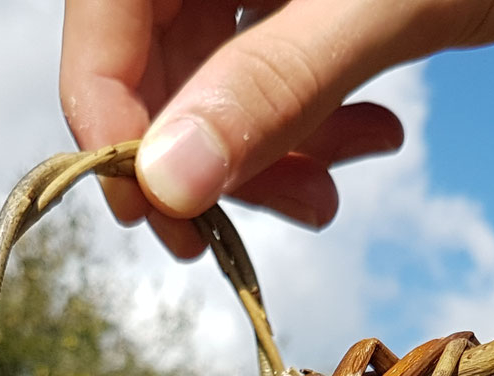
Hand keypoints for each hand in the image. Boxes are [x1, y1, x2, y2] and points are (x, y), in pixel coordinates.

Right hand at [61, 0, 493, 256]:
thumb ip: (278, 84)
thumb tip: (168, 182)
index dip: (111, 121)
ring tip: (333, 197)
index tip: (158, 217)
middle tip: (248, 234)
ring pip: (214, 71)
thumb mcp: (390, 3)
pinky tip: (375, 140)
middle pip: (152, 54)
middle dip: (205, 156)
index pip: (103, 16)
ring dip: (267, 153)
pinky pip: (274, 60)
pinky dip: (312, 118)